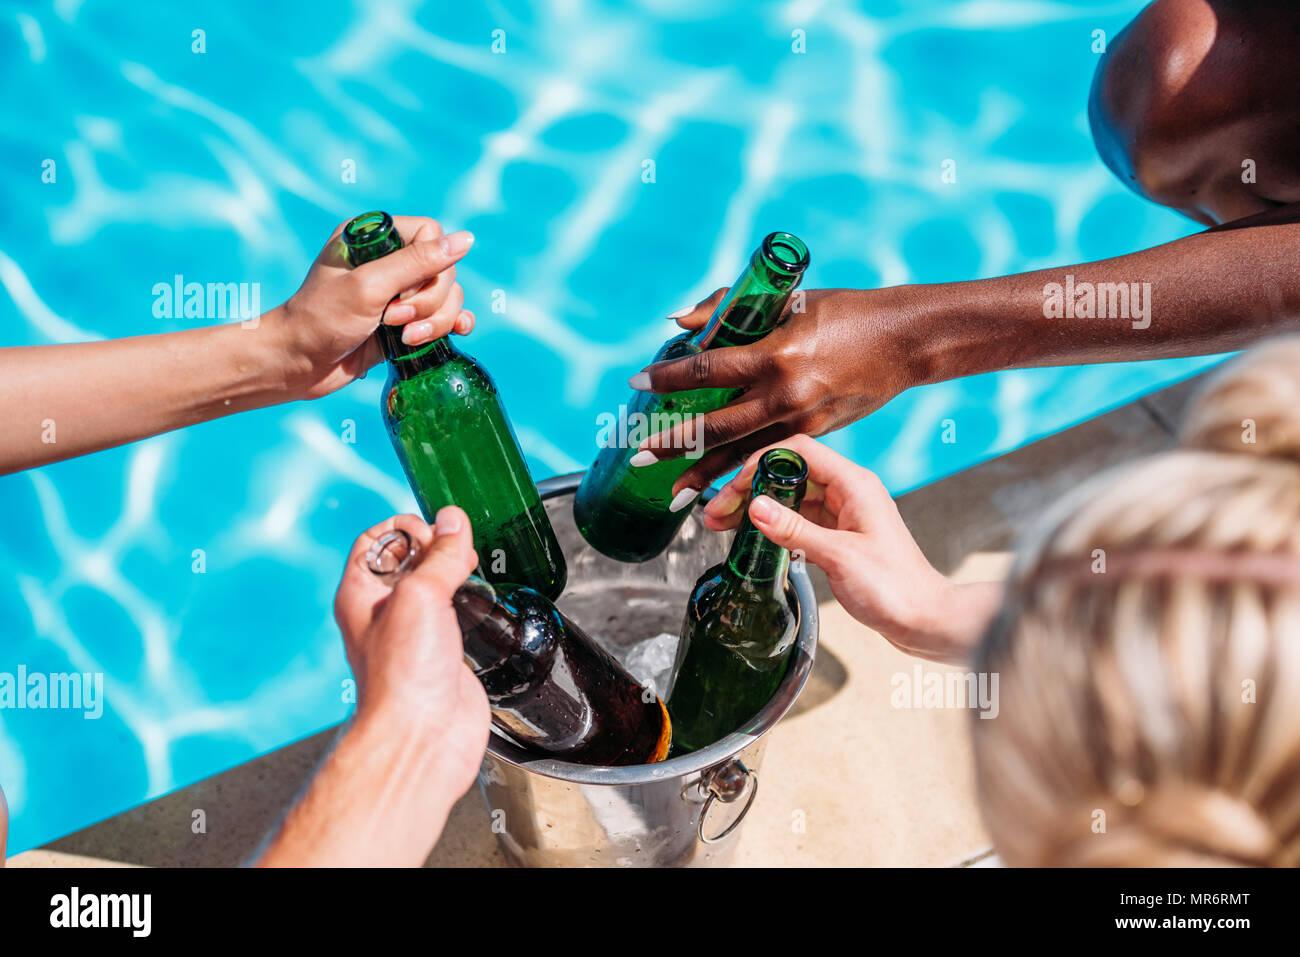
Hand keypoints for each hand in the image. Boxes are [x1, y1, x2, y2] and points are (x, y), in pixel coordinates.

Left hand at [267, 216, 476, 399]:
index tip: (399, 293)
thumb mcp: (370, 286)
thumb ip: (418, 263)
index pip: (431, 235)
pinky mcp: (406, 321)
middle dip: (428, 302)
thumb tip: (467, 240)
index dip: (427, 267)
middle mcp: (388, 260)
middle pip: (444, 270)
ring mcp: (399, 292)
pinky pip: (447, 317)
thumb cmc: (322, 320)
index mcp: (373, 236)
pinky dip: (451, 326)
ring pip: (449, 297)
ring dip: (436, 321)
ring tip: (404, 338)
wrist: (298, 364)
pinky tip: (453, 336)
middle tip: (393, 319)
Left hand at [334, 508, 489, 794]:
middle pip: (409, 559)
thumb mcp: (420, 596)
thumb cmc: (402, 677)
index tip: (432, 535)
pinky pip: (455, 612)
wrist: (424, 735)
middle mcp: (383, 612)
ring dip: (455, 572)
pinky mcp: (442, 651)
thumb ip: (440, 555)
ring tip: (469, 572)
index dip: (404, 528)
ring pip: (434, 585)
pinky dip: (470, 598)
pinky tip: (481, 599)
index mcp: (360, 595)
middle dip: (436, 547)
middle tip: (454, 554)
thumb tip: (453, 522)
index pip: (376, 540)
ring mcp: (413, 632)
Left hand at [634, 286, 925, 492]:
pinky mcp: (817, 434)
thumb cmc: (845, 311)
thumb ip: (728, 308)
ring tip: (673, 496)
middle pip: (718, 426)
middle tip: (637, 455)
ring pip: (743, 455)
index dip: (668, 377)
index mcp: (776, 354)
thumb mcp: (788, 301)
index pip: (707, 369)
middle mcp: (786, 394)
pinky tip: (720, 487)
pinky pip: (770, 457)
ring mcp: (803, 421)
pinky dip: (742, 473)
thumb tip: (678, 323)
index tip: (637, 382)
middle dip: (675, 443)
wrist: (905, 341)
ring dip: (705, 476)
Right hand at [702, 434, 999, 662]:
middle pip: (789, 473)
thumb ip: (794, 530)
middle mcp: (849, 491)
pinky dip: (774, 526)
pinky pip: (800, 519)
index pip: (797, 452)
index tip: (731, 488)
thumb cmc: (896, 589)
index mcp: (855, 484)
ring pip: (791, 497)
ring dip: (758, 508)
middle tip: (715, 511)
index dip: (758, 464)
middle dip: (750, 488)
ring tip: (722, 524)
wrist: (924, 620)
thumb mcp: (839, 557)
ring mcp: (845, 513)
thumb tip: (755, 507)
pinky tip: (753, 538)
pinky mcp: (840, 535)